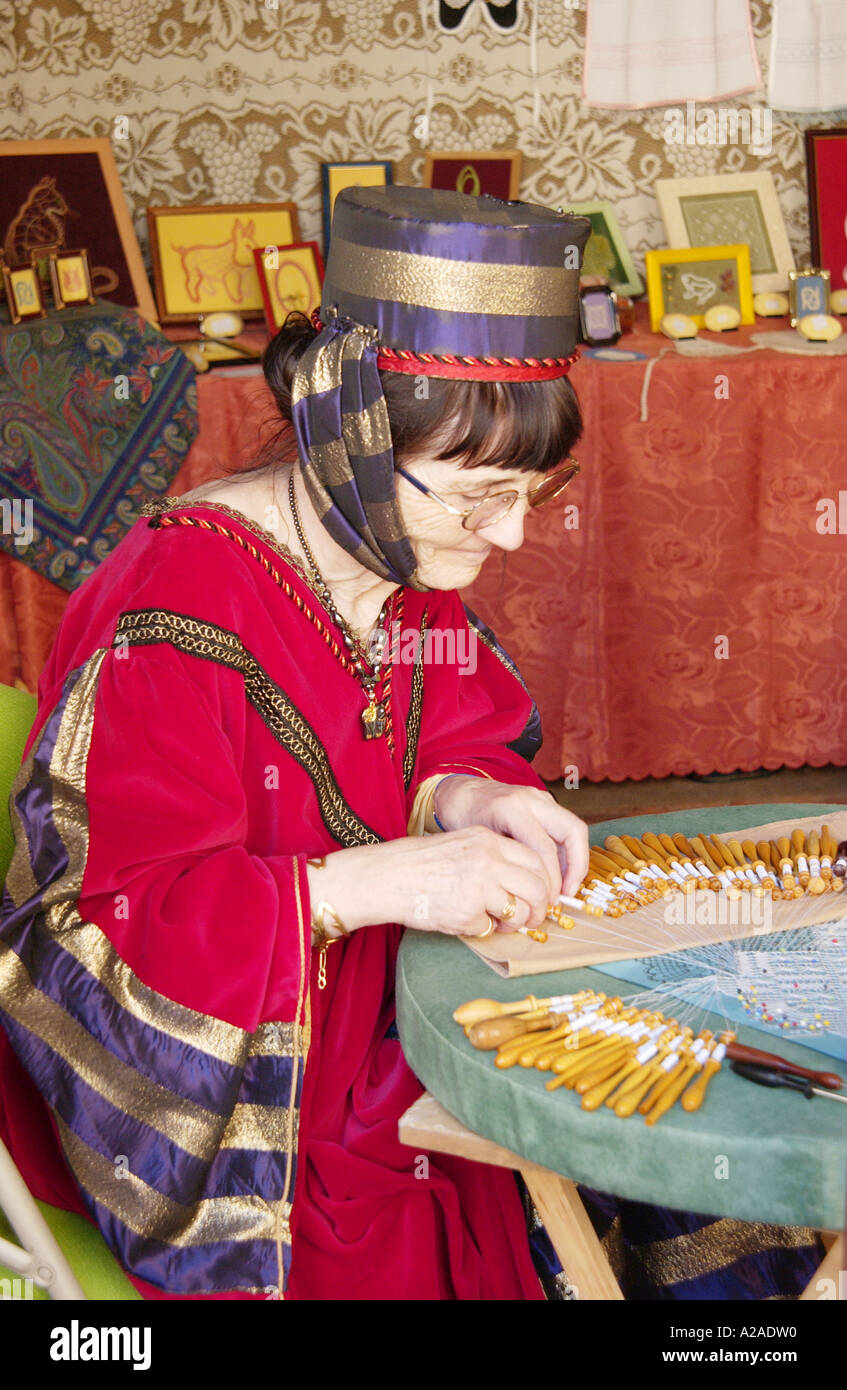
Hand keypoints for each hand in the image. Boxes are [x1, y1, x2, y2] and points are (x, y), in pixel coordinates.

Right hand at [306, 828, 555, 937]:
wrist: (388, 877)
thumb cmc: (423, 864)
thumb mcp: (463, 845)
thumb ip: (494, 858)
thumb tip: (529, 885)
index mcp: (488, 840)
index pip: (537, 860)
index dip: (546, 883)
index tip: (543, 897)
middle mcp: (488, 859)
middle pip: (538, 887)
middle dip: (539, 909)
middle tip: (532, 920)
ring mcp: (479, 885)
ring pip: (520, 910)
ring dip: (515, 923)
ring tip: (500, 923)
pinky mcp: (467, 911)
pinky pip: (490, 928)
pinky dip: (483, 930)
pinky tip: (467, 921)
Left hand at [433, 776, 588, 904]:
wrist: (460, 793)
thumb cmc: (463, 818)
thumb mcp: (478, 844)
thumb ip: (504, 863)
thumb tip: (526, 896)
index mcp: (511, 809)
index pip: (544, 847)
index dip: (552, 878)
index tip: (548, 900)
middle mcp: (531, 800)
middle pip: (573, 830)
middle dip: (577, 866)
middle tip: (567, 893)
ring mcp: (541, 798)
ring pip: (574, 829)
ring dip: (575, 860)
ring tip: (564, 887)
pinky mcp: (545, 803)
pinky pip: (565, 828)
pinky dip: (566, 852)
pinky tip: (557, 874)